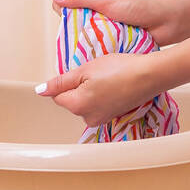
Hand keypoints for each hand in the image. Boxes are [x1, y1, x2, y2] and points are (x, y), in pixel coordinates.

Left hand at [36, 52, 162, 129]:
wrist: (149, 76)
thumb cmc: (119, 69)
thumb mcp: (85, 69)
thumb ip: (60, 82)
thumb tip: (40, 91)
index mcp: (77, 106)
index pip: (57, 96)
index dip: (67, 81)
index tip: (83, 72)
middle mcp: (87, 118)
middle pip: (71, 101)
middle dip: (78, 87)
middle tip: (96, 73)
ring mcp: (101, 120)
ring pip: (85, 103)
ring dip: (90, 91)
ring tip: (106, 79)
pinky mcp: (112, 117)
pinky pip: (98, 105)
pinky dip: (101, 95)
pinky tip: (113, 85)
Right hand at [50, 0, 184, 45]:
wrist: (166, 22)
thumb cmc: (139, 6)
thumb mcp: (106, 0)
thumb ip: (81, 0)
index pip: (71, 1)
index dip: (64, 12)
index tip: (60, 26)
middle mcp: (101, 9)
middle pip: (78, 20)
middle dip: (73, 31)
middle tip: (66, 46)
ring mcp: (108, 25)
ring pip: (88, 35)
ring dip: (84, 43)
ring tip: (75, 56)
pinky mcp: (116, 39)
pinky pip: (101, 46)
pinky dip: (96, 51)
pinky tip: (89, 60)